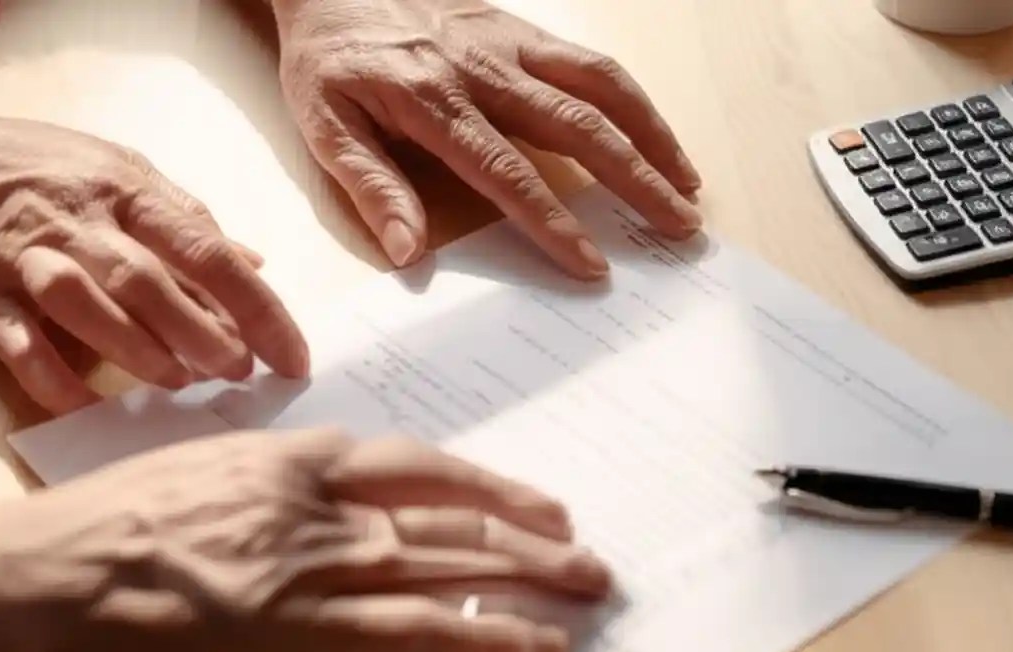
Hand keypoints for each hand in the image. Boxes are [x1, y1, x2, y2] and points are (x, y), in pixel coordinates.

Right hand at [0, 101, 308, 414]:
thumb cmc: (48, 169)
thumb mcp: (126, 172)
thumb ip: (189, 220)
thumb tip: (256, 262)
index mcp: (131, 194)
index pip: (209, 252)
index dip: (257, 307)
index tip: (292, 354)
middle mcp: (82, 224)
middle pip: (148, 280)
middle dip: (200, 330)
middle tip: (238, 371)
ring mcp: (28, 257)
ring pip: (84, 304)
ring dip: (135, 347)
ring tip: (178, 381)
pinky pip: (16, 340)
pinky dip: (50, 375)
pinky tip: (84, 404)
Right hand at [0, 428, 609, 651]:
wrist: (45, 572)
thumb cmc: (108, 521)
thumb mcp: (205, 469)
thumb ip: (278, 479)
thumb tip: (330, 489)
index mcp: (298, 457)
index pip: (420, 463)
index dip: (487, 482)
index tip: (529, 499)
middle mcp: (326, 501)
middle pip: (453, 510)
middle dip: (528, 527)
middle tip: (582, 545)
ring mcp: (321, 563)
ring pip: (453, 562)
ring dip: (531, 575)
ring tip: (587, 586)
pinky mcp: (306, 629)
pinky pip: (421, 631)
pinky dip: (487, 637)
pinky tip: (536, 647)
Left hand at [271, 0, 702, 278]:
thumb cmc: (329, 58)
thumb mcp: (324, 124)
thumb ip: (369, 185)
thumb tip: (408, 251)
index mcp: (435, 102)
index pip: (508, 172)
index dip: (554, 221)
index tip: (592, 264)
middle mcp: (485, 69)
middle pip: (578, 128)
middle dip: (636, 181)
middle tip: (679, 227)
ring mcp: (511, 43)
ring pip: (601, 87)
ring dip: (652, 137)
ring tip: (689, 186)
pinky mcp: (523, 27)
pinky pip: (592, 63)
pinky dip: (635, 101)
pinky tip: (658, 135)